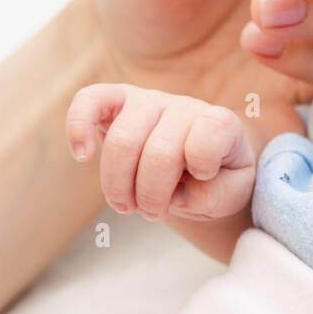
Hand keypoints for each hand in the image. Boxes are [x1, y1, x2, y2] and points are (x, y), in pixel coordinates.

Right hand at [66, 84, 254, 220]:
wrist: (196, 164)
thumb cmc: (215, 178)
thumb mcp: (234, 193)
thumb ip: (217, 195)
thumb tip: (181, 193)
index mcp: (219, 124)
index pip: (208, 138)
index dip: (202, 166)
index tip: (202, 177)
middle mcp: (183, 107)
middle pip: (158, 152)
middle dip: (151, 195)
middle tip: (152, 213)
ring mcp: (148, 102)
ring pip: (123, 141)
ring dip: (119, 185)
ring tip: (127, 205)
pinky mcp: (116, 102)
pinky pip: (89, 100)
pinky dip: (78, 127)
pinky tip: (82, 155)